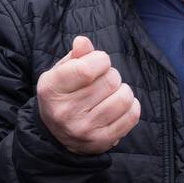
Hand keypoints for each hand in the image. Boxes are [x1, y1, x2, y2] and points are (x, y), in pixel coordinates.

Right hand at [36, 35, 140, 154]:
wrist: (58, 135)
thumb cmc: (64, 94)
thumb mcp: (61, 72)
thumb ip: (75, 55)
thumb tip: (83, 42)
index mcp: (51, 89)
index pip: (87, 69)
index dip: (101, 59)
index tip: (99, 62)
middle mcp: (66, 111)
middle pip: (109, 81)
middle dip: (112, 74)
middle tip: (104, 79)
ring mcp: (84, 129)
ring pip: (123, 98)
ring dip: (123, 90)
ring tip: (112, 92)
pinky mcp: (102, 141)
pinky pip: (132, 116)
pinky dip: (131, 105)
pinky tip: (121, 105)